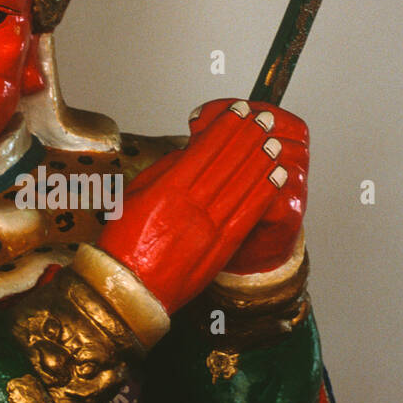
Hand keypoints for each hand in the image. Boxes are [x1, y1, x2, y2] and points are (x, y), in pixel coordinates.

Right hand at [99, 99, 307, 314]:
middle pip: (229, 161)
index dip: (227, 126)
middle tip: (264, 119)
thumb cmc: (125, 245)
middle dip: (249, 136)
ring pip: (243, 183)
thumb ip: (165, 171)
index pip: (207, 147)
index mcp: (169, 187)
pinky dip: (265, 192)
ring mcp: (210, 225)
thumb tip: (190, 152)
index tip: (239, 112)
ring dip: (262, 159)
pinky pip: (249, 213)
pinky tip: (276, 176)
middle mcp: (193, 203)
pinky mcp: (222, 245)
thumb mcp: (135, 195)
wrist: (130, 290)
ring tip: (273, 141)